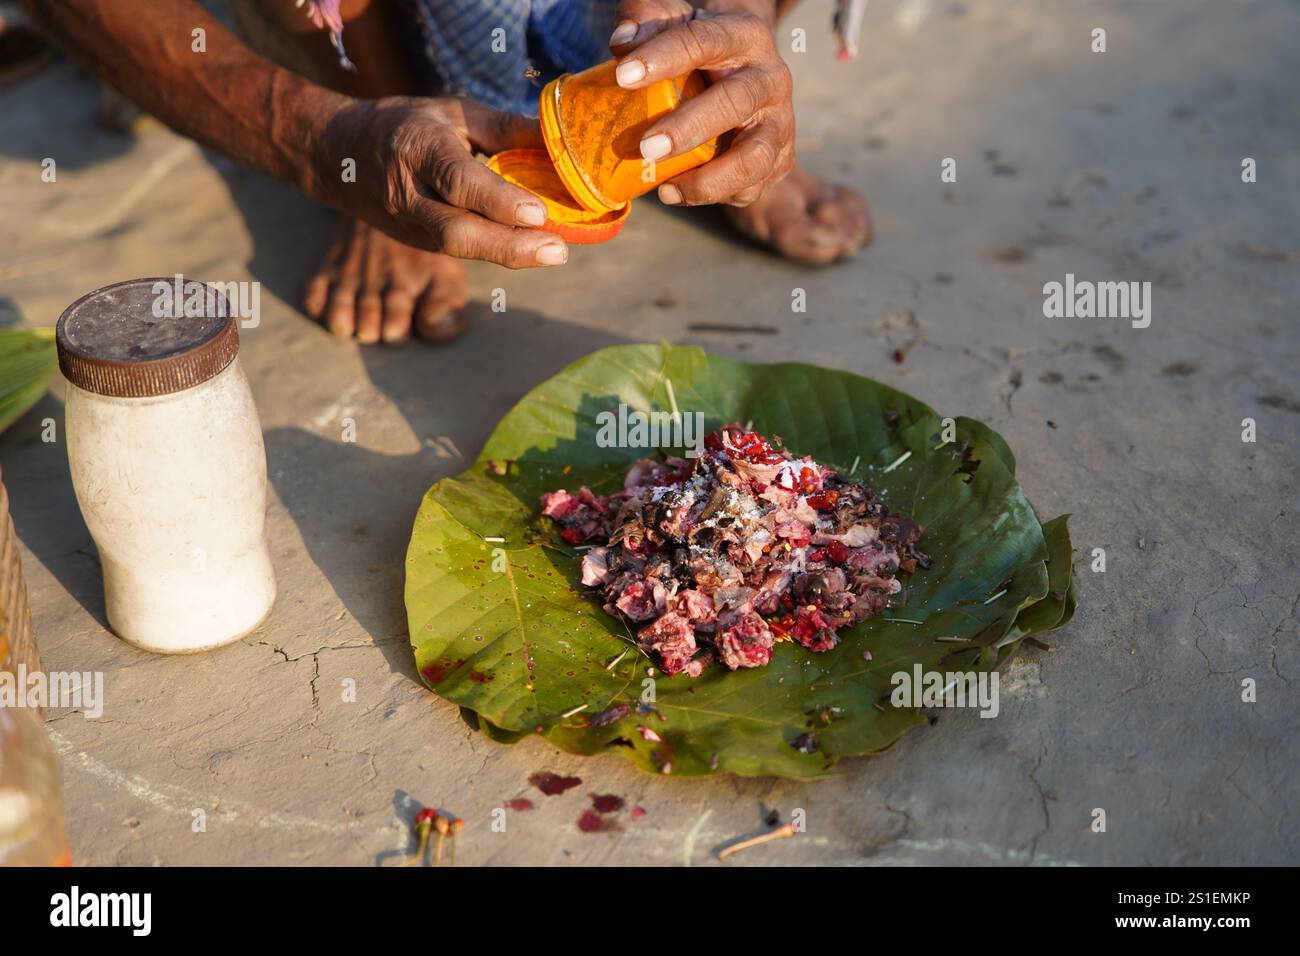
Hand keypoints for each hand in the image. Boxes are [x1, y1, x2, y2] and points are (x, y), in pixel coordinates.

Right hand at [321, 96, 567, 267]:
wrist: (341, 155)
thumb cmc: (409, 125)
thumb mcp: (454, 112)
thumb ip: (506, 128)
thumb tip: (560, 140)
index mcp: (418, 148)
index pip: (457, 180)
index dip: (497, 200)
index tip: (538, 212)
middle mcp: (410, 193)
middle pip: (457, 231)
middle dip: (510, 246)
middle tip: (558, 251)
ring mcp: (411, 225)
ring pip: (460, 248)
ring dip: (509, 255)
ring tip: (553, 253)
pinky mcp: (419, 243)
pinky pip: (462, 251)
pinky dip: (498, 251)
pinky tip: (532, 249)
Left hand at [609, 0, 793, 206]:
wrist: (743, 71)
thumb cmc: (699, 48)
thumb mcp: (675, 21)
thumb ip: (647, 18)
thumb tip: (621, 44)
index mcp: (744, 35)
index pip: (704, 41)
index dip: (663, 56)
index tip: (622, 76)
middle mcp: (771, 78)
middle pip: (734, 104)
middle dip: (689, 129)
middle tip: (646, 148)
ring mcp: (780, 123)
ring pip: (755, 157)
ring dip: (709, 179)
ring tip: (665, 190)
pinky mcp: (780, 160)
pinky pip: (752, 187)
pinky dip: (716, 196)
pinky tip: (679, 193)